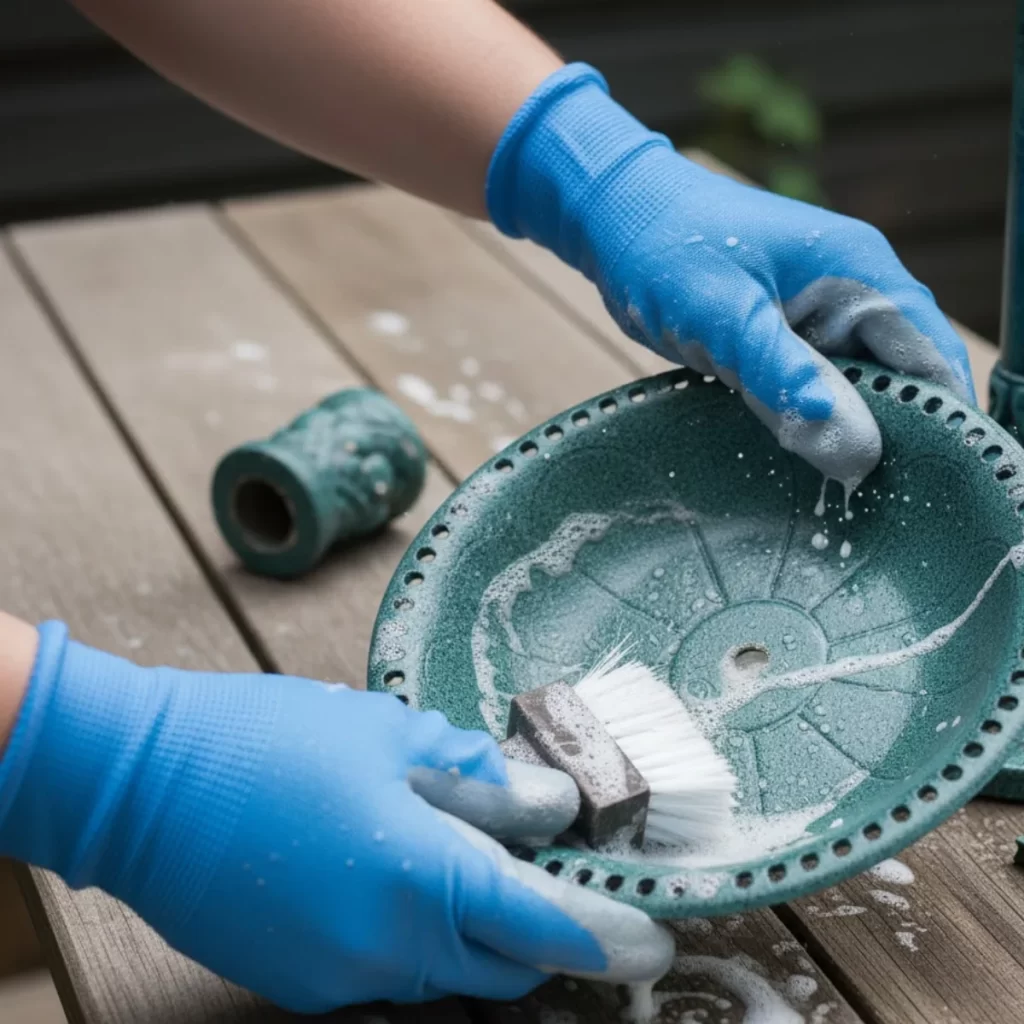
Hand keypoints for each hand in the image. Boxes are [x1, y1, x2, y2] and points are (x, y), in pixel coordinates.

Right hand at [0, 622, 672, 1012]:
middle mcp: (388, 949)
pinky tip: (385, 871)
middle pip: (505, 962)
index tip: (652, 943)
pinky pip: (390, 972)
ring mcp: (340, 977)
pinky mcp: (301, 983)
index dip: (610, 936)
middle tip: (546, 871)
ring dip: (473, 927)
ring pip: (448, 971)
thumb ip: (480, 780)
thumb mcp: (388, 737)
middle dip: (540, 928)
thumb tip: (550, 803)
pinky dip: (415, 934)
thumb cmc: (266, 740)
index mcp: (421, 878)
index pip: (547, 927)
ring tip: (450, 850)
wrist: (140, 781)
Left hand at [487, 63, 973, 489]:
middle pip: (900, 375)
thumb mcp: (726, 317)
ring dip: (845, 430)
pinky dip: (808, 417)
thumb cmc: (666, 248)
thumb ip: (785, 377)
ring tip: (837, 489)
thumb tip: (851, 446)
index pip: (930, 350)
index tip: (929, 479)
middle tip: (871, 497)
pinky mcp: (784, 336)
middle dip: (890, 432)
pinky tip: (797, 456)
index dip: (941, 415)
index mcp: (858, 270)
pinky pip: (813, 385)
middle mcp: (850, 291)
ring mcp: (816, 315)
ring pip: (853, 387)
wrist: (616, 222)